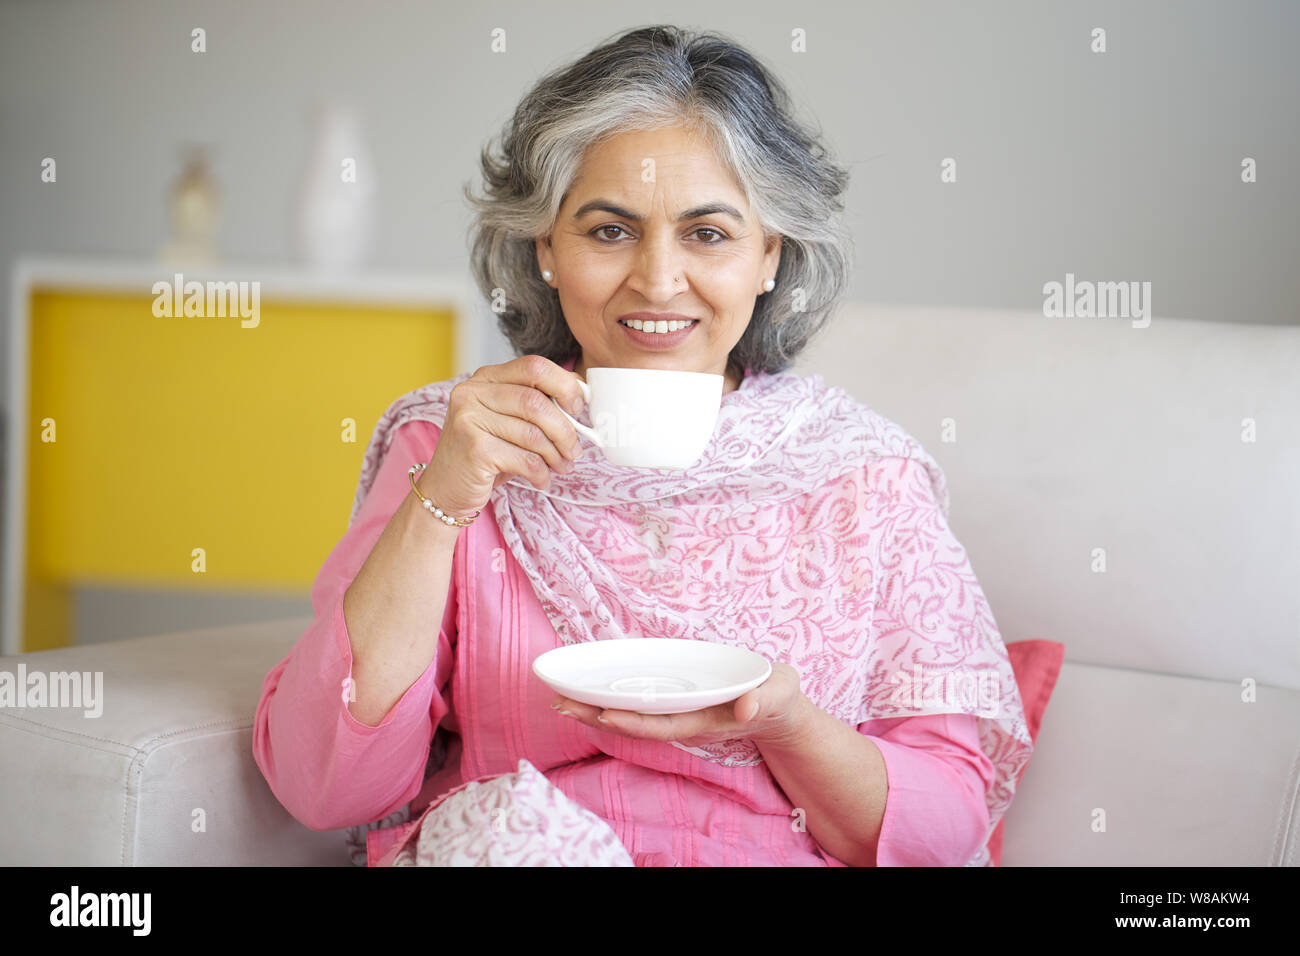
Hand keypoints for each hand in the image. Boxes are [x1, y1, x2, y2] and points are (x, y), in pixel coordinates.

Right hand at [420, 355, 587, 515]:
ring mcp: (469, 419)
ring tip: (562, 467)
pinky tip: (542, 479)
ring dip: (556, 455)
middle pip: (536, 402)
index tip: (579, 407)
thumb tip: (581, 400)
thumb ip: (535, 406)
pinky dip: (541, 473)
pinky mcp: (474, 450)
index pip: (534, 366)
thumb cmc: (484, 454)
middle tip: (575, 450)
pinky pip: (525, 460)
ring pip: (533, 434)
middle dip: (565, 430)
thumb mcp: (507, 421)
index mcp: (485, 378)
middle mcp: (472, 393)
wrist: (445, 489)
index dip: (564, 385)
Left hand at [551, 662, 811, 747]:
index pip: (663, 724)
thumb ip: (764, 698)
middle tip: (560, 703)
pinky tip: (588, 694)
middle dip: (599, 714)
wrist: (778, 711)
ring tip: (561, 699)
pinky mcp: (676, 708)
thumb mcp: (780, 692)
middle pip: (636, 723)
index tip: (602, 713)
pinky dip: (611, 702)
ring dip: (597, 710)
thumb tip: (744, 708)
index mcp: (707, 720)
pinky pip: (638, 708)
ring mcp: (679, 717)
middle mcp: (686, 723)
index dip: (632, 720)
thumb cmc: (778, 697)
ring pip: (632, 716)